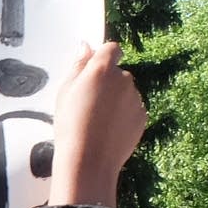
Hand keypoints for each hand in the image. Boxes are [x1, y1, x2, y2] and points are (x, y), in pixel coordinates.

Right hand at [47, 41, 145, 207]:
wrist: (88, 160)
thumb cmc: (70, 125)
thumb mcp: (64, 92)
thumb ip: (78, 65)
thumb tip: (86, 47)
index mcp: (102, 69)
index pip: (111, 49)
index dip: (102, 57)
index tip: (91, 72)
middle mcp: (123, 79)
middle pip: (117, 72)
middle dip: (106, 82)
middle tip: (87, 103)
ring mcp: (135, 98)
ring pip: (125, 92)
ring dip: (115, 99)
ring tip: (96, 121)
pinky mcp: (142, 116)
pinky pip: (132, 109)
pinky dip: (123, 115)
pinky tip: (107, 130)